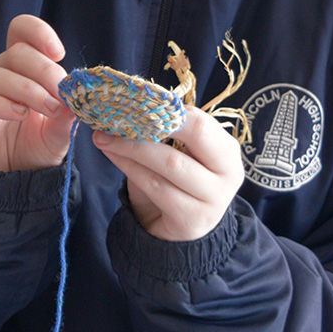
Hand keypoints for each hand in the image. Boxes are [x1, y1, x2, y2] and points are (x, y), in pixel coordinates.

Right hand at [0, 14, 76, 171]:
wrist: (12, 176)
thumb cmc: (34, 143)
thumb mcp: (60, 130)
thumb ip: (69, 114)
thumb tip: (83, 97)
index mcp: (24, 68)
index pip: (21, 31)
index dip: (38, 32)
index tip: (58, 52)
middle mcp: (2, 74)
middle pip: (16, 52)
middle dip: (44, 70)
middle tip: (61, 93)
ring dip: (28, 90)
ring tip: (49, 109)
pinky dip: (4, 105)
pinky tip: (21, 115)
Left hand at [91, 106, 244, 241]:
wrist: (177, 228)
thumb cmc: (176, 183)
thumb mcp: (179, 154)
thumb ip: (165, 133)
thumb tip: (129, 107)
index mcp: (227, 150)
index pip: (202, 121)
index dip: (170, 110)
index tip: (136, 102)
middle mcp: (229, 174)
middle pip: (194, 137)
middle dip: (152, 125)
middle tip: (117, 117)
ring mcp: (214, 200)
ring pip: (169, 164)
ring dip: (131, 147)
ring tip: (103, 137)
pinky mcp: (192, 220)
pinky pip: (156, 187)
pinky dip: (129, 168)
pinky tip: (112, 156)